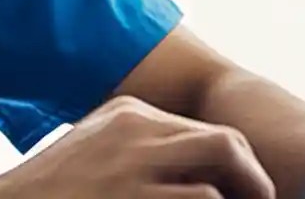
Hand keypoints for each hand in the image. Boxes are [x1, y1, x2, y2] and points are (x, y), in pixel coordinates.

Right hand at [0, 95, 275, 198]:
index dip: (237, 167)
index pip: (207, 131)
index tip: (242, 192)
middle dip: (252, 181)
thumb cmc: (52, 189)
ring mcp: (132, 167)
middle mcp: (135, 131)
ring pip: (219, 180)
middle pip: (226, 144)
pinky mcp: (131, 197)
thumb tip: (198, 167)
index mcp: (129, 113)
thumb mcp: (96, 146)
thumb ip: (139, 145)